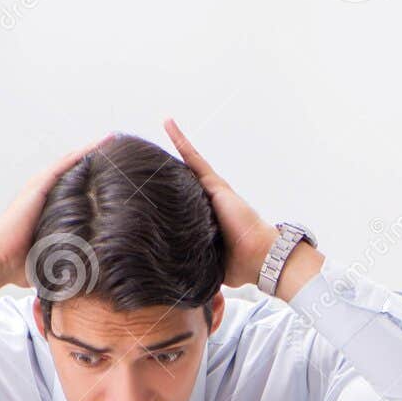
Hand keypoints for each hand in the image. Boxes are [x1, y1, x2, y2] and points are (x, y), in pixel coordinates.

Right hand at [0, 134, 113, 295]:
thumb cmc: (18, 266)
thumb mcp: (51, 260)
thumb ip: (67, 261)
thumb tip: (86, 278)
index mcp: (48, 208)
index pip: (76, 187)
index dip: (94, 177)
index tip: (114, 171)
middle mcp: (44, 193)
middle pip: (75, 169)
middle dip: (96, 158)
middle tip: (118, 146)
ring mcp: (39, 187)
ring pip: (71, 162)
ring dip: (92, 150)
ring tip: (113, 138)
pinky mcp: (38, 187)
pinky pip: (64, 166)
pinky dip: (81, 154)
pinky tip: (98, 146)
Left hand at [164, 117, 282, 289]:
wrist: (260, 259)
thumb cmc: (241, 266)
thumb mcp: (207, 264)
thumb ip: (192, 262)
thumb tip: (171, 276)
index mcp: (204, 221)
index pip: (179, 204)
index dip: (164, 195)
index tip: (147, 189)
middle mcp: (207, 202)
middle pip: (180, 183)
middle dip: (162, 171)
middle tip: (140, 156)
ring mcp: (211, 191)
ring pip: (186, 166)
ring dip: (172, 147)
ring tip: (152, 130)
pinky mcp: (215, 184)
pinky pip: (194, 158)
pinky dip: (181, 141)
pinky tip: (168, 124)